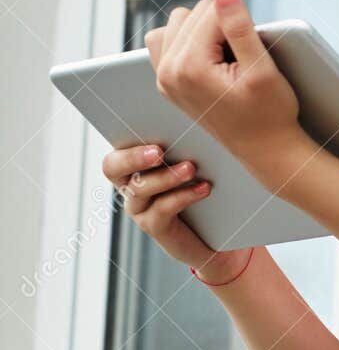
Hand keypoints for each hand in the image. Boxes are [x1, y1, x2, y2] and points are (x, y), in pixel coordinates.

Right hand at [101, 141, 254, 279]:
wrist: (216, 231)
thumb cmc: (202, 184)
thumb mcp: (193, 158)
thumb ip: (186, 141)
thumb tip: (198, 117)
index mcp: (132, 162)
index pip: (114, 146)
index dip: (125, 139)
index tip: (147, 132)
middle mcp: (128, 184)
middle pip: (112, 167)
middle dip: (134, 158)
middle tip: (159, 151)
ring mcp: (138, 207)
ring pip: (139, 189)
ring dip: (166, 177)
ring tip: (190, 168)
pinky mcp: (154, 226)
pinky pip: (162, 209)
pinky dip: (183, 196)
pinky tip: (204, 188)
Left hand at [145, 0, 301, 170]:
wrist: (264, 149)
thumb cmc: (270, 114)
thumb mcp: (262, 70)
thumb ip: (240, 28)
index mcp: (189, 67)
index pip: (213, 11)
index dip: (240, 24)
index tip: (249, 54)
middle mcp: (168, 71)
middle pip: (194, 13)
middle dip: (222, 26)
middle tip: (240, 60)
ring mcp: (164, 78)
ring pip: (178, 21)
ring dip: (203, 30)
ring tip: (225, 56)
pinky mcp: (167, 81)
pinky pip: (167, 39)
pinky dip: (188, 40)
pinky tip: (208, 56)